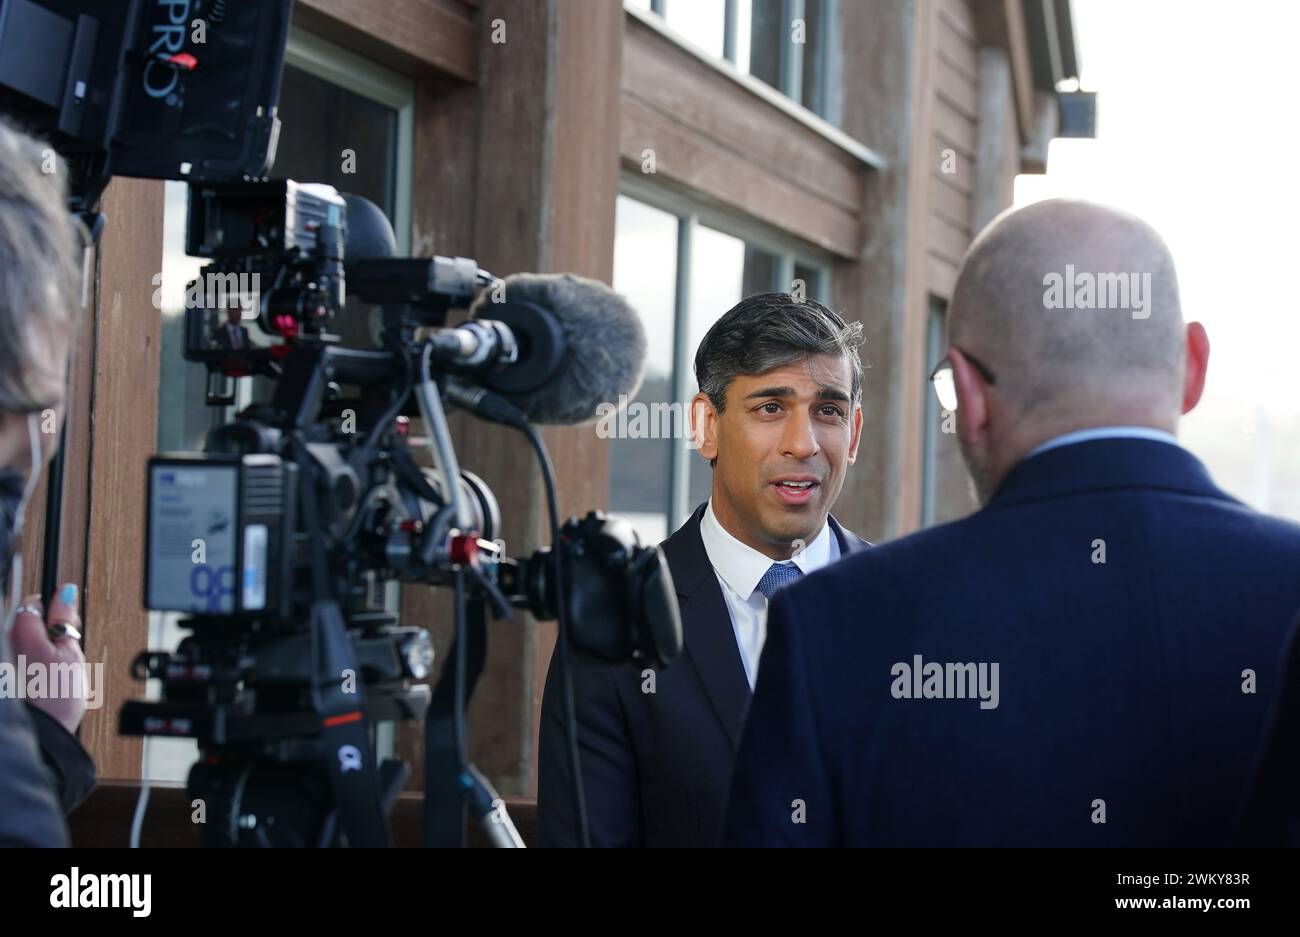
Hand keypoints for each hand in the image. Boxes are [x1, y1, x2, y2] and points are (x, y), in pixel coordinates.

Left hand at [10, 584, 85, 733]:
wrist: (42, 732)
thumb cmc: (56, 699)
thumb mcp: (71, 652)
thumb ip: (65, 618)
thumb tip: (66, 591)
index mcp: (19, 630)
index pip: (35, 602)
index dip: (55, 613)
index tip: (65, 627)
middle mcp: (5, 641)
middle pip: (28, 622)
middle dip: (47, 633)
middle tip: (62, 654)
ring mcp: (4, 657)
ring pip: (24, 643)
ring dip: (39, 651)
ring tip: (51, 672)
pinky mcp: (6, 672)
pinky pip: (20, 660)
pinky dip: (30, 666)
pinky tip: (40, 681)